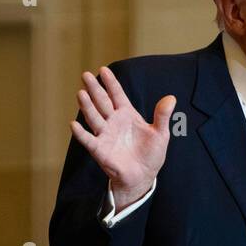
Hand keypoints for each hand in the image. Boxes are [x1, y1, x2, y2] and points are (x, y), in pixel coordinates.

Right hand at [69, 67, 175, 213]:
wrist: (143, 176)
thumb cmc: (151, 154)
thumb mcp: (160, 133)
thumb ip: (162, 116)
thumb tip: (171, 97)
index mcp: (127, 114)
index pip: (117, 95)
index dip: (111, 83)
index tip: (103, 69)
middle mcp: (113, 122)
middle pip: (102, 102)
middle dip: (94, 89)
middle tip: (85, 75)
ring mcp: (105, 134)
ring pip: (94, 117)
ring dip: (87, 106)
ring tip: (81, 93)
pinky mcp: (100, 150)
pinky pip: (89, 139)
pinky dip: (81, 133)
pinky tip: (74, 124)